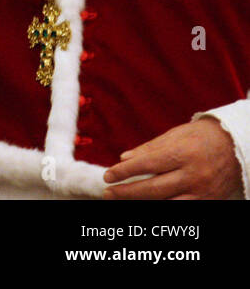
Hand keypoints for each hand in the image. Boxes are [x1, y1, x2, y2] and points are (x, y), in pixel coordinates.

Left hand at [103, 118, 241, 199]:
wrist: (237, 147)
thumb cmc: (201, 137)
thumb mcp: (175, 135)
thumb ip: (149, 148)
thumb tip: (123, 158)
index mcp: (183, 154)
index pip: (147, 166)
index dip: (124, 172)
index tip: (108, 175)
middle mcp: (194, 175)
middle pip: (153, 189)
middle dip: (127, 192)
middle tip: (108, 191)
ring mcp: (202, 191)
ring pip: (166, 204)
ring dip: (141, 203)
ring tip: (122, 199)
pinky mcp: (209, 202)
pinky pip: (181, 210)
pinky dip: (162, 207)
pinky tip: (147, 204)